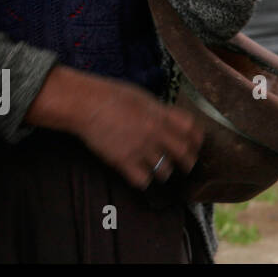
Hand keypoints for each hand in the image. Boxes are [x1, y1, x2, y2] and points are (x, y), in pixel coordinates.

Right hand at [70, 76, 204, 189]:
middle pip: (185, 155)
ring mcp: (140, 148)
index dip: (195, 139)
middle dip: (187, 162)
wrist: (82, 103)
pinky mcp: (124, 161)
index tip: (192, 143)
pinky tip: (137, 173)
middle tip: (183, 164)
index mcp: (160, 114)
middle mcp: (155, 133)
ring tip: (156, 168)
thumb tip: (170, 121)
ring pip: (165, 171)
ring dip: (163, 171)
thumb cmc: (108, 95)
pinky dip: (142, 180)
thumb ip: (158, 111)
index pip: (192, 131)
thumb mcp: (140, 97)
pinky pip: (144, 181)